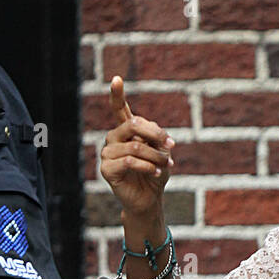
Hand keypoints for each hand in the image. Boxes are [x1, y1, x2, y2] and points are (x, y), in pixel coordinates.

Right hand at [100, 76, 174, 216]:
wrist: (149, 199)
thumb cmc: (156, 173)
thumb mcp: (161, 152)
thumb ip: (156, 139)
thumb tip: (152, 137)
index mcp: (126, 131)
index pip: (119, 109)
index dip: (117, 94)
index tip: (117, 79)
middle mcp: (114, 139)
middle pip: (132, 125)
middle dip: (156, 134)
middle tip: (171, 145)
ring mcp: (107, 153)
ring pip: (134, 146)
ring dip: (156, 156)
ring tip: (167, 165)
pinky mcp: (107, 169)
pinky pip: (129, 161)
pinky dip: (147, 166)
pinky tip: (156, 172)